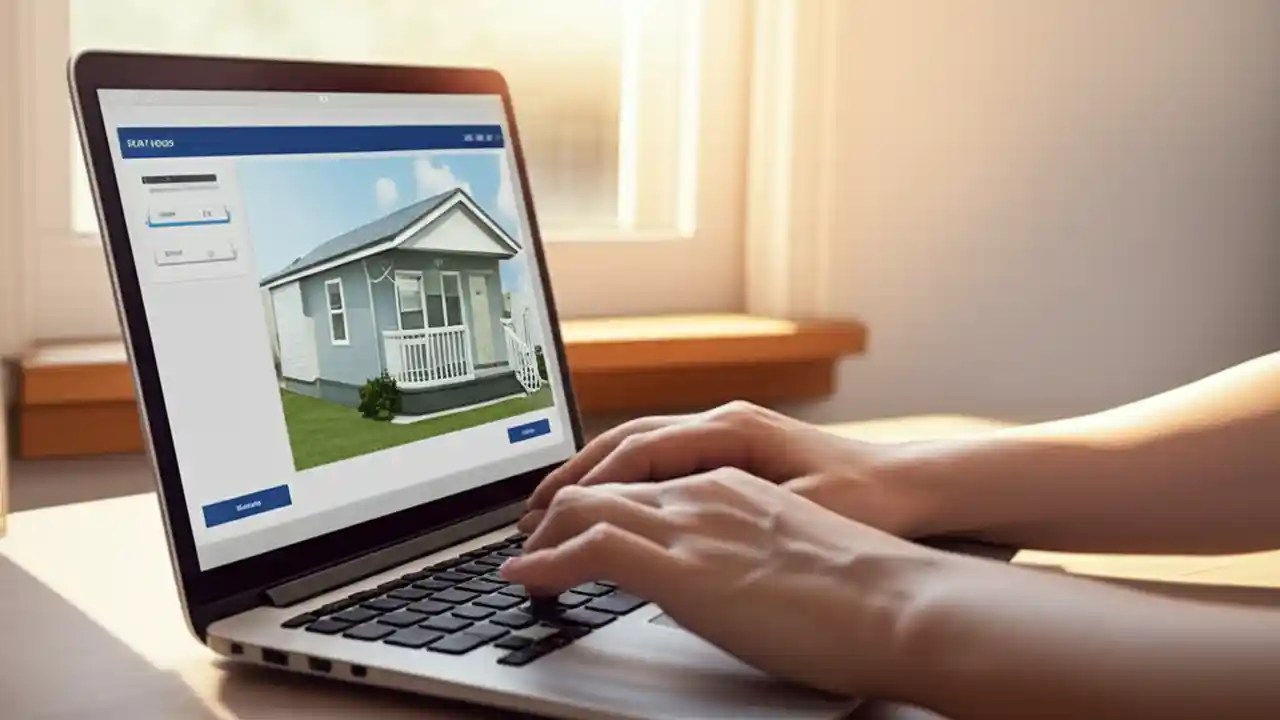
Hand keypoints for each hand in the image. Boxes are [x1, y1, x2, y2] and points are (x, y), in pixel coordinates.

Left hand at [501, 467, 940, 697]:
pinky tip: (526, 580)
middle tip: (531, 536)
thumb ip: (749, 548)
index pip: (643, 475)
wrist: (898, 602)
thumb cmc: (863, 588)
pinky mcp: (681, 567)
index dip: (598, 495)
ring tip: (522, 559)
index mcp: (731, 483)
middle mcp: (703, 490)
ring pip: (587, 506)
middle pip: (605, 482)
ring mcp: (690, 524)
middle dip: (557, 507)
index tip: (573, 519)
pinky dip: (546, 562)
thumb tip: (730, 575)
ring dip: (545, 533)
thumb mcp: (793, 549)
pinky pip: (588, 550)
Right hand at [521, 401, 921, 534]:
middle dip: (575, 475)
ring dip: (596, 476)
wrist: (915, 485)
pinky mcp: (735, 453)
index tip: (547, 515)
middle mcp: (722, 422)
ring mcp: (727, 434)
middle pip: (627, 441)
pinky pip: (663, 460)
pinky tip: (610, 505)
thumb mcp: (799, 511)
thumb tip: (667, 527)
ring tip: (554, 507)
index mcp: (731, 429)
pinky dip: (627, 480)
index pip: (637, 452)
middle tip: (530, 512)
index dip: (586, 485)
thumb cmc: (867, 497)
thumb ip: (734, 514)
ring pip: (641, 447)